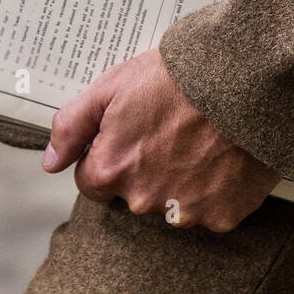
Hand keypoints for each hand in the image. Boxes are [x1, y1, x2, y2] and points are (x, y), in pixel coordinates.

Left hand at [42, 47, 278, 231]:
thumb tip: (50, 161)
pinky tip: (222, 155)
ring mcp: (185, 211)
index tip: (132, 131)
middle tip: (170, 128)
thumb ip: (72, 125)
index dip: (109, 152)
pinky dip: (214, 188)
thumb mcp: (112, 86)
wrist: (244, 79)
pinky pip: (209, 208)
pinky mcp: (223, 216)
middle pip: (132, 192)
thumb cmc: (177, 77)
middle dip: (145, 166)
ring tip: (200, 137)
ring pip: (171, 202)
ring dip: (179, 179)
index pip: (92, 179)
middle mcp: (143, 200)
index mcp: (111, 171)